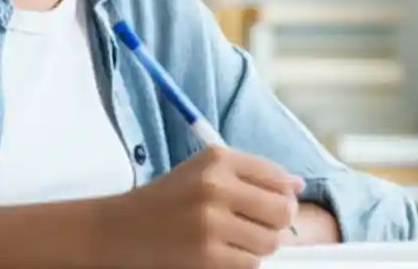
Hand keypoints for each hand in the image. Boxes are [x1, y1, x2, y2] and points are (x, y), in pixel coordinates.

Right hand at [98, 145, 304, 267]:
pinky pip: (250, 264)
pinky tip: (223, 253)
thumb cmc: (167, 200)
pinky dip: (242, 262)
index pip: (278, 177)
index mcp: (217, 159)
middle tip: (260, 226)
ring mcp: (210, 222)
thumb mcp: (203, 172)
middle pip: (282, 210)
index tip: (272, 204)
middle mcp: (215, 186)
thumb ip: (251, 175)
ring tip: (236, 239)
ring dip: (259, 246)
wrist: (119, 229)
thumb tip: (298, 186)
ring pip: (270, 241)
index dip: (283, 195)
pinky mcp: (205, 256)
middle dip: (277, 222)